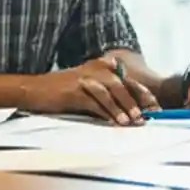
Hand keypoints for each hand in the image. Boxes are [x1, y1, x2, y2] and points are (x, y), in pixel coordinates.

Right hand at [23, 57, 160, 125]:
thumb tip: (131, 111)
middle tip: (150, 115)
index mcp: (100, 67)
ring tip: (135, 121)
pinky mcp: (75, 90)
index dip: (143, 94)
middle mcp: (95, 70)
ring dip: (125, 106)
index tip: (156, 108)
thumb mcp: (87, 90)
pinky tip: (116, 122)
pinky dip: (108, 112)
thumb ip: (107, 96)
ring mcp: (85, 79)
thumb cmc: (61, 93)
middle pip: (123, 84)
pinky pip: (96, 102)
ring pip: (111, 91)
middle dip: (139, 100)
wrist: (34, 90)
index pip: (127, 80)